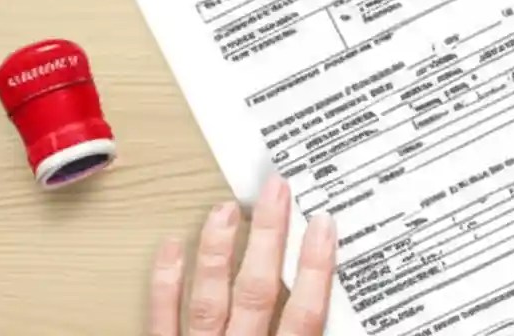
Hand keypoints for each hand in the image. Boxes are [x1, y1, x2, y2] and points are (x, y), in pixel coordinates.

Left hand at [148, 174, 335, 335]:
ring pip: (210, 298)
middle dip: (269, 238)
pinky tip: (172, 246)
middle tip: (275, 192)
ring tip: (225, 208)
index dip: (315, 269)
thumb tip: (351, 322)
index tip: (322, 226)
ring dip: (219, 249)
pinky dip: (166, 282)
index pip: (304, 315)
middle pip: (257, 291)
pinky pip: (162, 318)